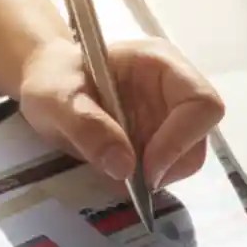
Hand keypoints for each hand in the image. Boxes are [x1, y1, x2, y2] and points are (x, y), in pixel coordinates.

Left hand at [19, 37, 224, 189]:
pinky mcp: (159, 140)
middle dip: (171, 164)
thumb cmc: (52, 79)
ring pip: (188, 156)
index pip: (201, 102)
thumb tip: (125, 167)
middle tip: (133, 182)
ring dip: (160, 175)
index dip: (181, 140)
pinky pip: (168, 168)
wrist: (46, 84)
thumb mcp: (57, 100)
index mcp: (160, 64)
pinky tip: (119, 173)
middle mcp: (173, 89)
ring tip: (119, 175)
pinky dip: (148, 180)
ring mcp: (169, 117)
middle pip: (200, 134)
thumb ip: (88, 127)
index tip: (146, 169)